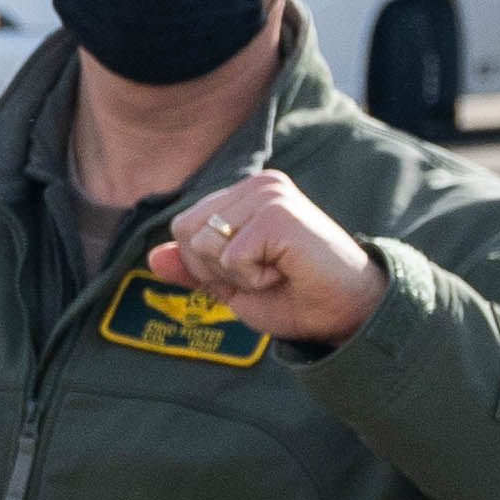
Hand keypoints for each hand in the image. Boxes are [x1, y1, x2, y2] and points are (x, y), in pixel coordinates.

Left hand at [147, 166, 383, 344]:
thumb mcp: (232, 285)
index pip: (183, 228)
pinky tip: (287, 271)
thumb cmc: (295, 298)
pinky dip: (252, 278)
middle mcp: (258, 185)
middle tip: (263, 274)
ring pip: (204, 243)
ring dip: (235, 274)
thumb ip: (194, 268)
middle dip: (213, 268)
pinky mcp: (278, 213)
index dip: (206, 265)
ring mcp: (270, 194)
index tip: (252, 272)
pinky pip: (230, 256)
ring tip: (277, 271)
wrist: (346, 314)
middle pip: (185, 231)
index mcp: (246, 195)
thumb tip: (152, 256)